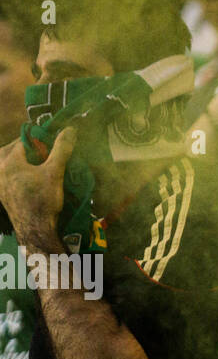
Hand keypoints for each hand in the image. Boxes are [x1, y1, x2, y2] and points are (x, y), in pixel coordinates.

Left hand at [0, 130, 77, 245]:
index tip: (49, 140)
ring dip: (16, 159)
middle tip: (38, 148)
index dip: (37, 138)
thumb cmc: (44, 199)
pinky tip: (28, 177)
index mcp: (9, 163)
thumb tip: (70, 129)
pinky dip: (14, 171)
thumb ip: (61, 148)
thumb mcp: (55, 171)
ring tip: (33, 161)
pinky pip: (4, 176)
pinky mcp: (2, 195)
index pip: (22, 142)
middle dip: (21, 147)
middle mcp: (0, 172)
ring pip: (3, 164)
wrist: (35, 229)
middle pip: (6, 151)